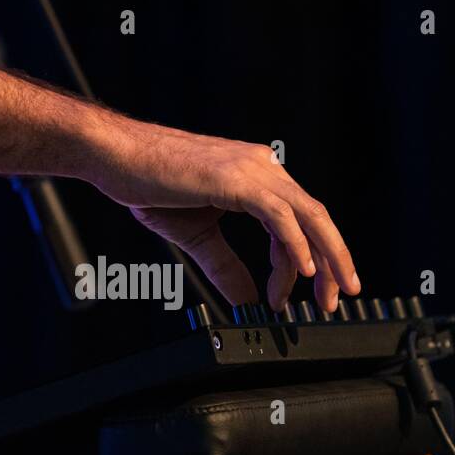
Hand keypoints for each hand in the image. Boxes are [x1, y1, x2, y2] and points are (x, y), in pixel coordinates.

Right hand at [89, 118, 360, 310]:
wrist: (115, 155)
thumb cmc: (146, 182)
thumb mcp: (196, 236)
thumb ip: (226, 266)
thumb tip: (247, 300)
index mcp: (254, 175)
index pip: (297, 221)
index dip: (304, 261)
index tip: (292, 296)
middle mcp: (261, 167)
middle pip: (315, 217)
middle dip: (333, 261)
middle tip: (339, 297)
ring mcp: (252, 170)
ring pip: (308, 215)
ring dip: (325, 258)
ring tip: (330, 292)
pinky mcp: (237, 179)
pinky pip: (279, 216)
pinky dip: (295, 245)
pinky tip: (301, 271)